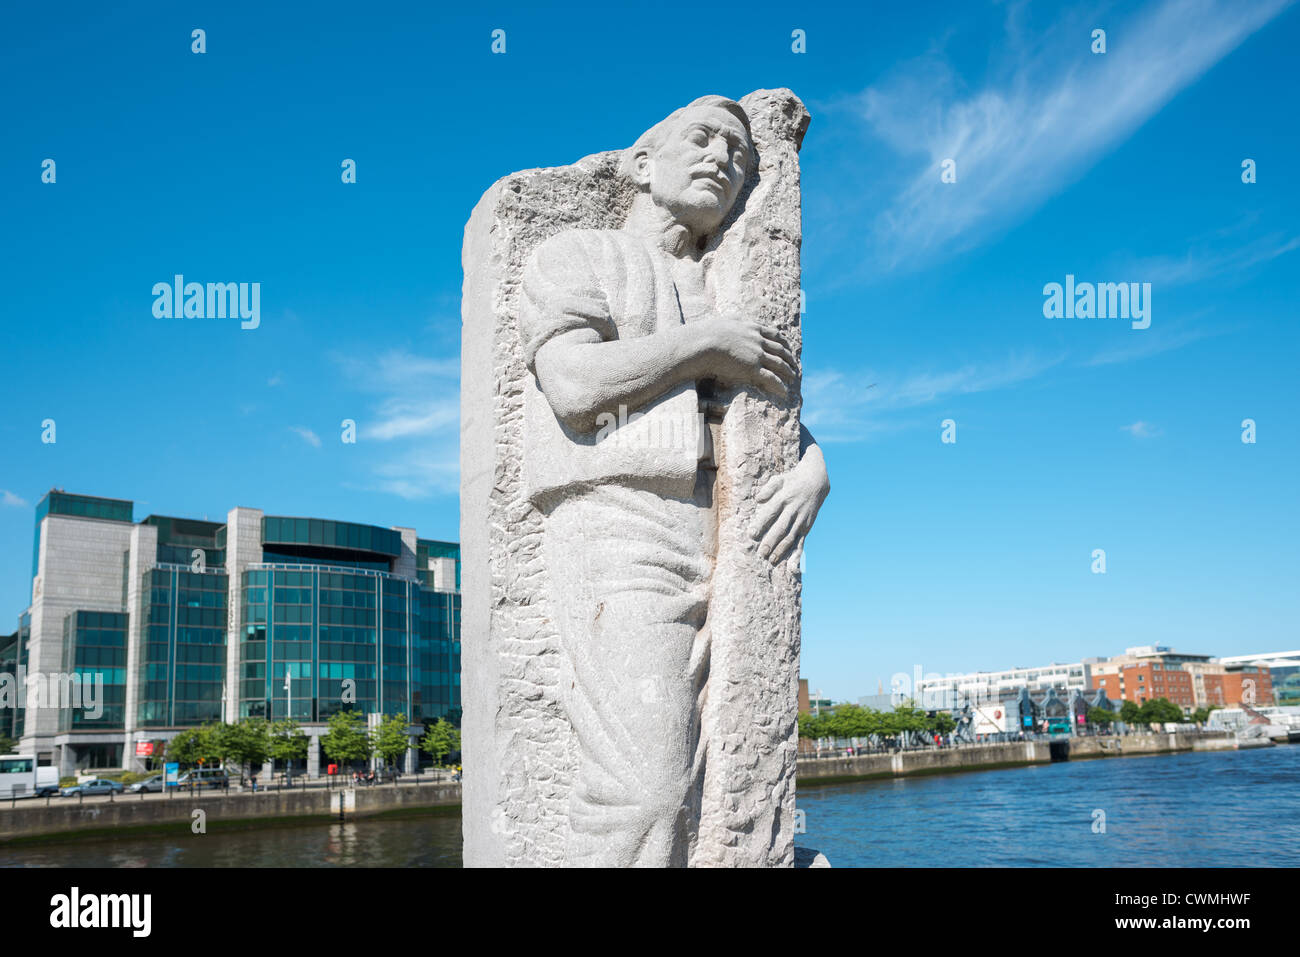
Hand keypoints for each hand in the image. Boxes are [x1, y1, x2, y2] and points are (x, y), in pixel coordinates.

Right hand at [689, 318, 795, 398]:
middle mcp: (758, 340)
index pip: (774, 334)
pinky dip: (779, 385)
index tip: (788, 347)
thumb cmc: (709, 332)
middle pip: (780, 349)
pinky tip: (784, 391)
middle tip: (794, 364)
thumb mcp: (726, 320)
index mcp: (753, 328)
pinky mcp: (752, 368)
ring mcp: (757, 355)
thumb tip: (735, 319)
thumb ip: (735, 320)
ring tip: (793, 377)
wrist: (705, 342)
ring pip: (778, 363)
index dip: (784, 342)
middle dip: (789, 357)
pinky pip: (770, 378)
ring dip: (788, 371)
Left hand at [749, 444, 829, 562]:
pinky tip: (793, 565)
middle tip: (761, 553)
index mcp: (784, 498)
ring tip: (772, 560)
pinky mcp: (807, 526)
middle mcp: (793, 510)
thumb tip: (758, 500)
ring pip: (791, 537)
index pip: (771, 513)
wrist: (816, 481)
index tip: (751, 534)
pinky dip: (798, 554)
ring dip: (782, 550)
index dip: (761, 524)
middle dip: (771, 542)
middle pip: (781, 528)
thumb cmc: (792, 480)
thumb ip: (768, 488)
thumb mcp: (780, 479)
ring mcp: (801, 520)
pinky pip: (801, 542)